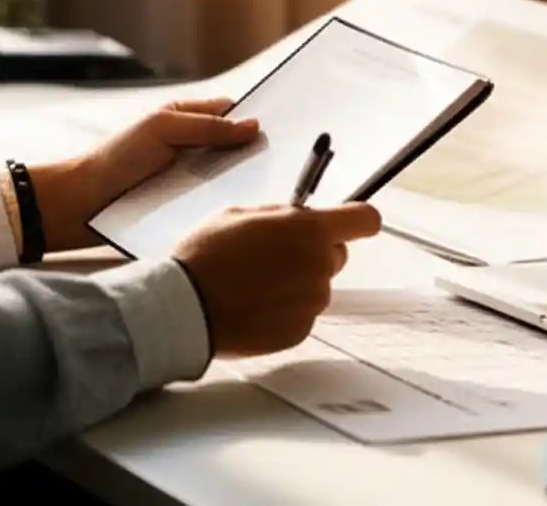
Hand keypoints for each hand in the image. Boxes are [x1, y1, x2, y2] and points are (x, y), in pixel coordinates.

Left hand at [30, 98, 259, 251]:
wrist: (83, 206)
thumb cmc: (116, 159)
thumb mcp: (162, 130)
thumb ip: (207, 126)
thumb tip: (254, 126)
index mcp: (189, 119)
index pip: (235, 113)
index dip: (256, 119)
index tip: (281, 130)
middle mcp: (196, 147)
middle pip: (239, 146)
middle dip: (256, 153)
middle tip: (279, 162)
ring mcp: (196, 178)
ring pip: (234, 177)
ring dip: (245, 183)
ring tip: (266, 188)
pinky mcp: (192, 206)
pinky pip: (219, 202)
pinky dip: (229, 204)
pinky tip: (241, 210)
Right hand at [173, 203, 381, 356]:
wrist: (183, 308)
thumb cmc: (205, 257)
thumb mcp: (238, 215)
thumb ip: (279, 216)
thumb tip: (295, 218)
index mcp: (309, 230)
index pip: (364, 219)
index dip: (358, 220)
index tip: (352, 222)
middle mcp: (319, 266)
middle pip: (336, 255)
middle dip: (314, 252)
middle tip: (277, 256)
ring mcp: (312, 301)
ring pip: (317, 286)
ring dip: (296, 283)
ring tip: (255, 284)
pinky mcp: (300, 331)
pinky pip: (302, 314)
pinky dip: (285, 311)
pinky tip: (254, 306)